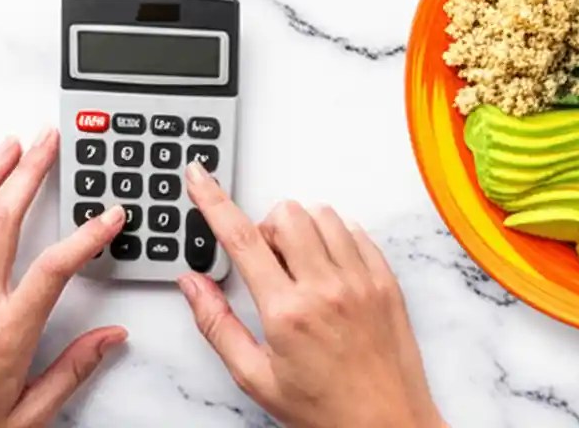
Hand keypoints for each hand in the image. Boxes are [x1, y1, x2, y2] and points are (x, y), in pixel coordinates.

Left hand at [0, 130, 127, 427]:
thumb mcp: (31, 415)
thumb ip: (74, 371)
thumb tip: (113, 338)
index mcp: (5, 336)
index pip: (54, 270)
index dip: (87, 236)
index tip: (110, 215)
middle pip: (0, 222)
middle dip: (28, 174)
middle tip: (49, 142)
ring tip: (9, 147)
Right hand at [178, 162, 443, 427]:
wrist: (387, 425)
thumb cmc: (324, 409)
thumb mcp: (255, 376)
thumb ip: (217, 324)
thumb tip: (192, 283)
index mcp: (287, 312)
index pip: (241, 237)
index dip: (213, 200)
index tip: (199, 176)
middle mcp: (326, 288)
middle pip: (287, 214)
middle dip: (266, 226)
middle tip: (267, 262)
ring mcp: (361, 280)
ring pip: (324, 215)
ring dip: (303, 229)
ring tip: (300, 268)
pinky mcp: (385, 280)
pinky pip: (357, 232)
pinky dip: (337, 238)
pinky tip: (330, 270)